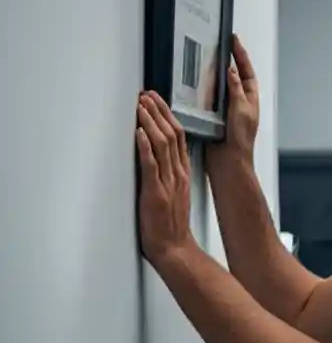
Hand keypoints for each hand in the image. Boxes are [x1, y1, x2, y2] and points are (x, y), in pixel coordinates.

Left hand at [136, 91, 197, 265]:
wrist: (175, 247)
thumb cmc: (171, 225)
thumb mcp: (175, 194)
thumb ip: (170, 175)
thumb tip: (159, 158)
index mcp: (183, 173)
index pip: (179, 137)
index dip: (168, 116)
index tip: (157, 101)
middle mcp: (178, 173)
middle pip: (172, 135)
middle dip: (158, 112)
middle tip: (147, 95)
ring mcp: (168, 182)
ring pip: (162, 145)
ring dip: (150, 123)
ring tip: (141, 106)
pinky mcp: (155, 192)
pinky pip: (151, 165)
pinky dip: (144, 147)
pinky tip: (138, 132)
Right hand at [208, 33, 260, 168]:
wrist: (228, 161)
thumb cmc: (240, 140)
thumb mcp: (240, 109)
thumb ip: (235, 89)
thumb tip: (231, 70)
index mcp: (249, 98)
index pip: (246, 70)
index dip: (240, 54)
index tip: (234, 39)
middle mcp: (239, 101)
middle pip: (234, 74)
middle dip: (229, 59)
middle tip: (221, 44)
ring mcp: (227, 107)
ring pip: (220, 84)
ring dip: (214, 72)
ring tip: (208, 56)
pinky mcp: (214, 115)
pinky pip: (208, 96)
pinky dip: (204, 87)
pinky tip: (197, 80)